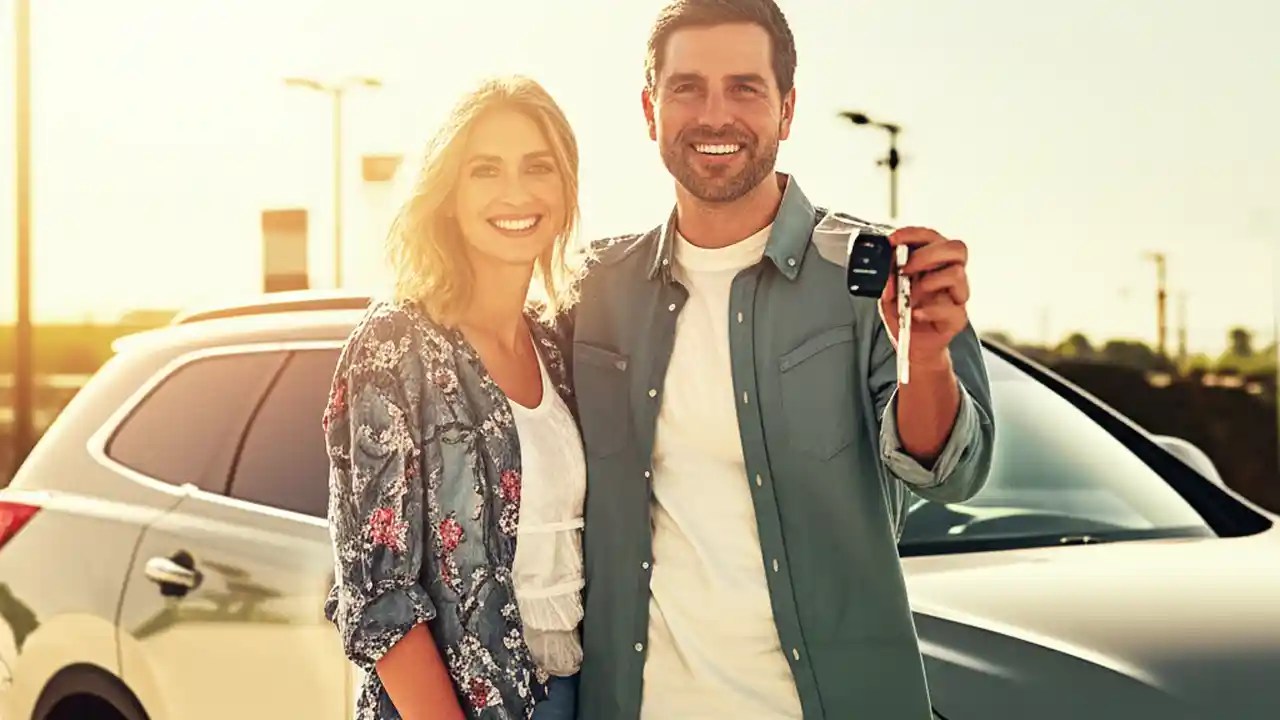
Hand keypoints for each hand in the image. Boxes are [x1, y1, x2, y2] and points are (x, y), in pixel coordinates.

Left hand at [879, 227, 969, 369]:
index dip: (914, 234)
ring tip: (911, 296)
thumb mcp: (886, 294)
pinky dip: (930, 310)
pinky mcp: (958, 317)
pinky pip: (952, 308)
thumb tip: (887, 267)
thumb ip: (886, 280)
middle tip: (905, 269)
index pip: (932, 237)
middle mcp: (949, 274)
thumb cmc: (903, 315)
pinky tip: (916, 314)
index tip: (893, 240)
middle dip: (927, 254)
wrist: (912, 347)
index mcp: (933, 263)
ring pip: (958, 273)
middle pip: (956, 248)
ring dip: (929, 282)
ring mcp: (956, 295)